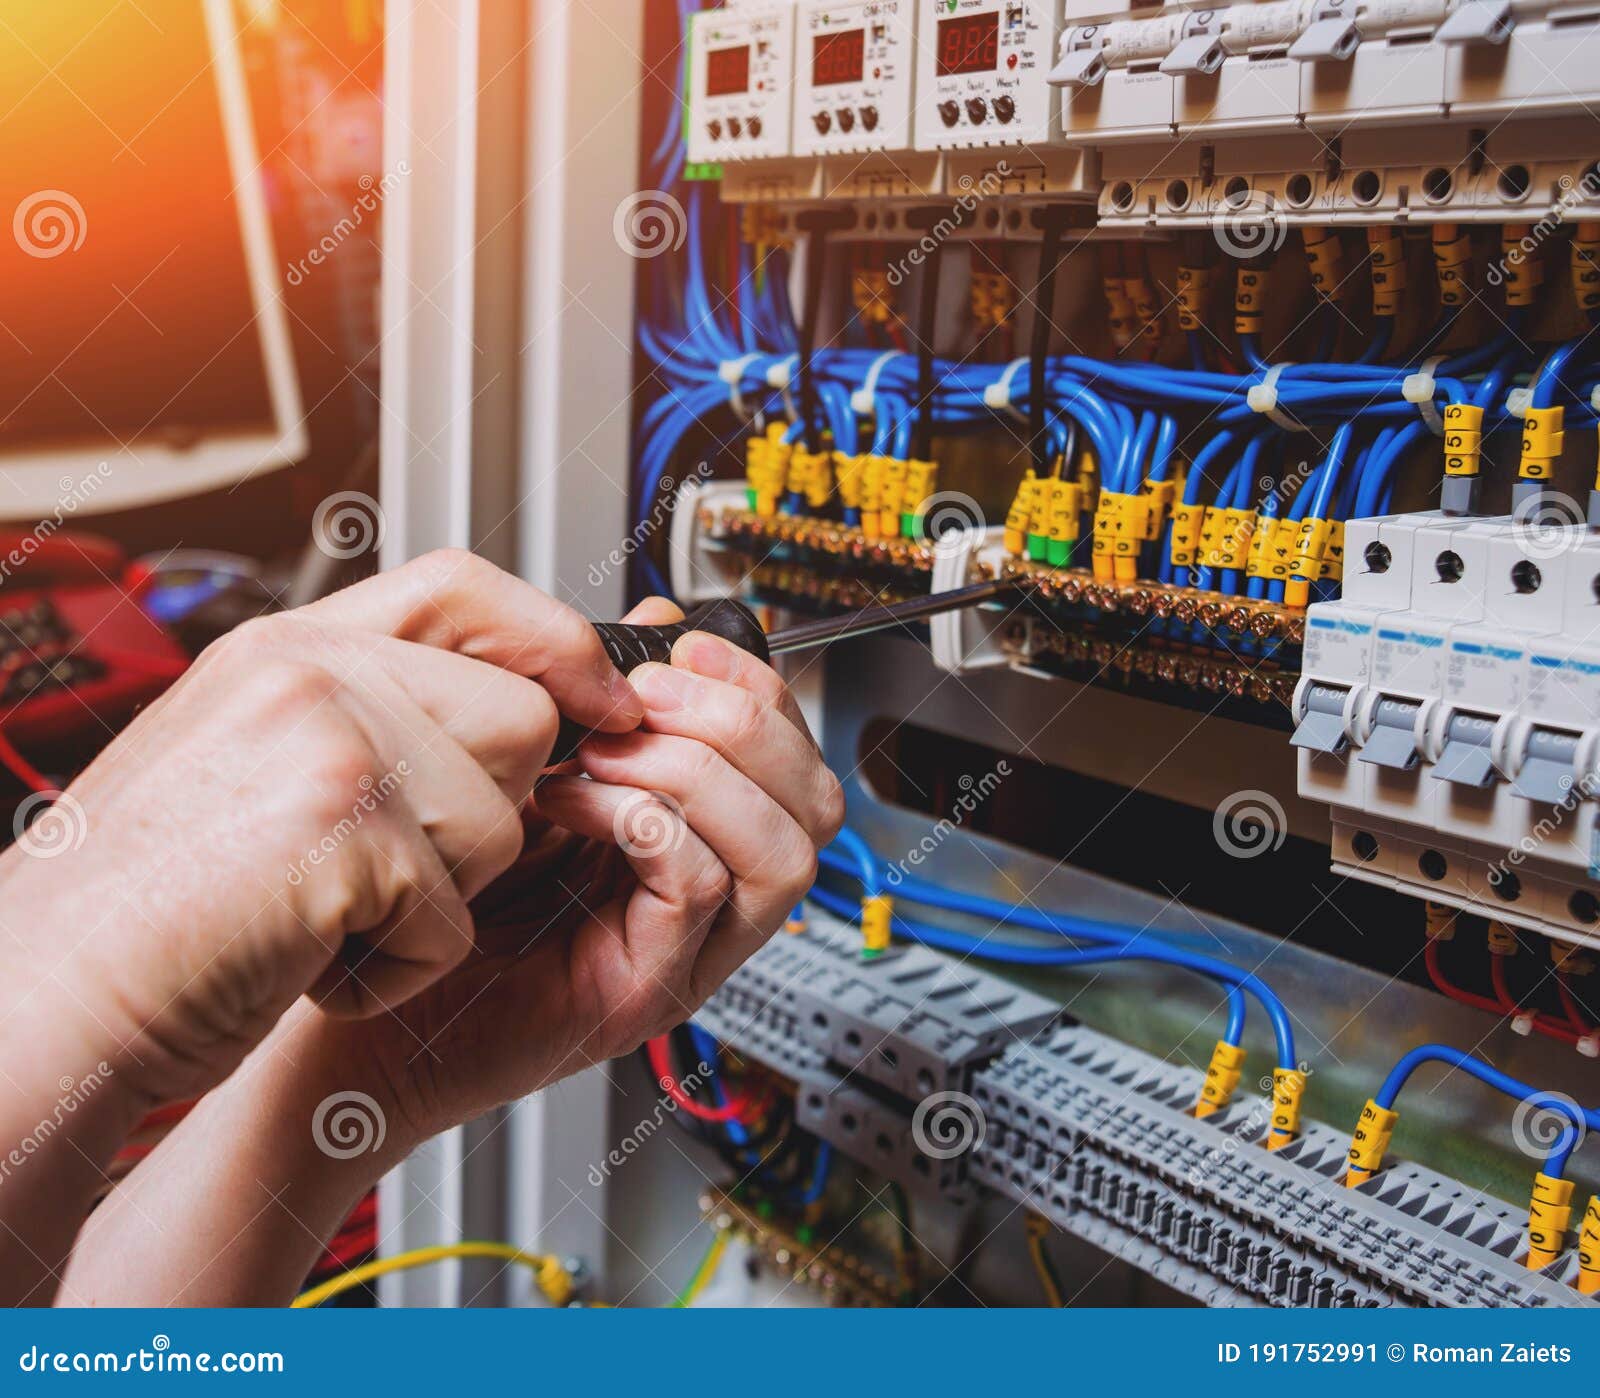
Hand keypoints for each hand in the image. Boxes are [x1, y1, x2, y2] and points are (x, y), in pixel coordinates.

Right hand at [0, 549, 644, 1107]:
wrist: (41, 995)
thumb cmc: (145, 900)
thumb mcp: (253, 759)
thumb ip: (379, 712)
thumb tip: (536, 706)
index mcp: (286, 647)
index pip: (465, 588)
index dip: (556, 640)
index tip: (605, 697)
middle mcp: (308, 673)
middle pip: (523, 720)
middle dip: (487, 813)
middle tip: (380, 864)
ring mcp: (327, 740)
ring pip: (501, 822)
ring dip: (437, 900)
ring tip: (325, 914)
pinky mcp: (344, 831)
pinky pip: (454, 913)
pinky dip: (400, 964)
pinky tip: (309, 958)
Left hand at [275, 595, 842, 1148]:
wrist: (361, 971)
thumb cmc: (437, 873)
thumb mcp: (531, 751)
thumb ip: (602, 688)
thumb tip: (661, 623)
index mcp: (701, 834)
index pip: (797, 761)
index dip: (761, 691)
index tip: (685, 650)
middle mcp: (712, 897)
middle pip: (814, 805)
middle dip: (741, 724)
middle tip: (642, 701)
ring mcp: (686, 949)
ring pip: (779, 851)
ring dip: (693, 773)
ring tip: (599, 756)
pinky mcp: (644, 989)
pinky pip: (697, 885)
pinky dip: (641, 821)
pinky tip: (568, 805)